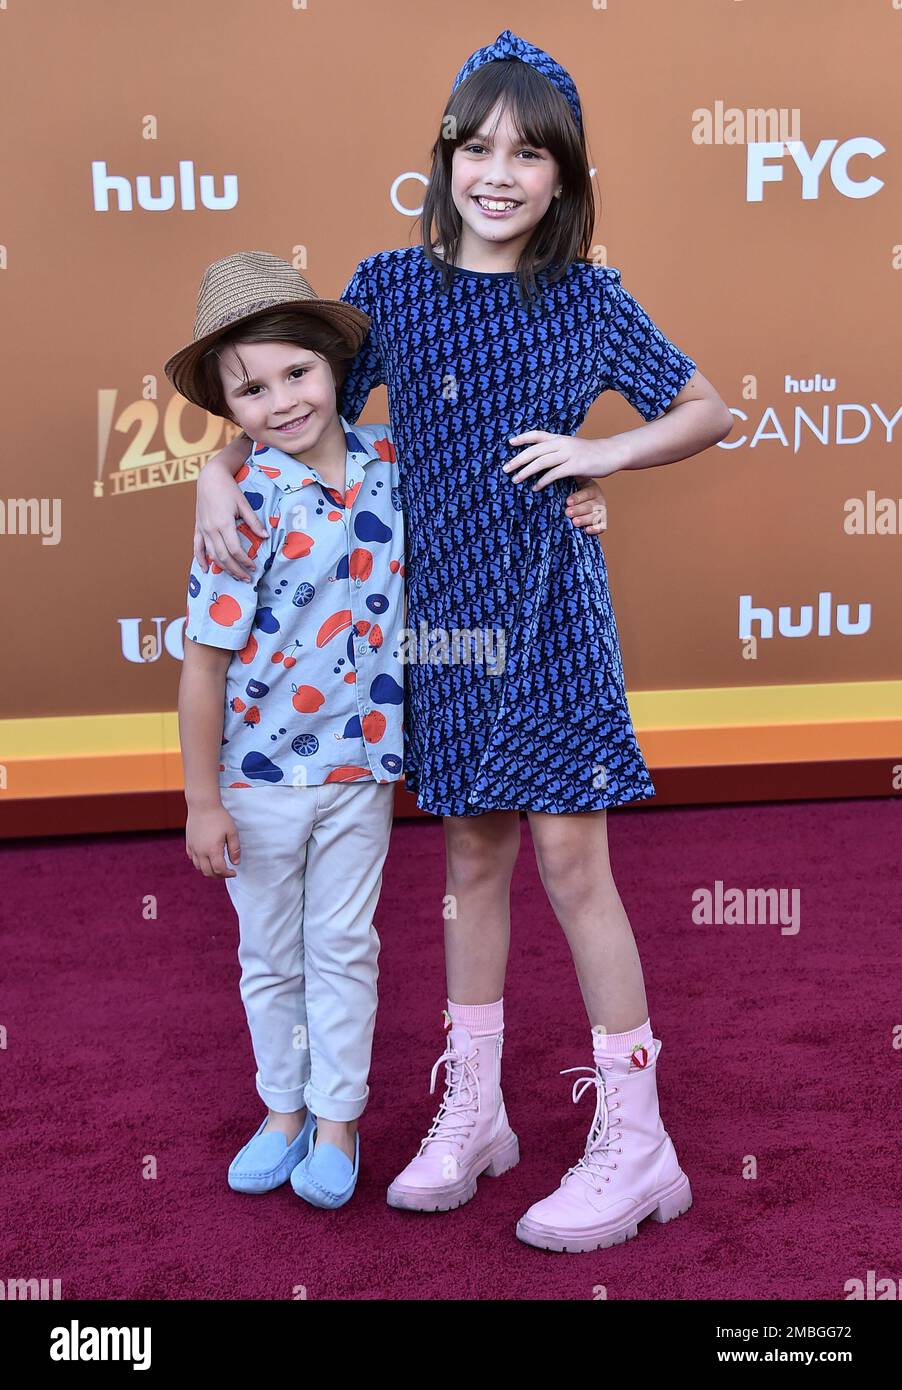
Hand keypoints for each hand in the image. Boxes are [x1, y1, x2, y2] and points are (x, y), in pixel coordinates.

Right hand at [185, 804, 240, 878]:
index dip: (228, 874)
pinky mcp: (188, 843)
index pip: (219, 870)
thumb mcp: (232, 832)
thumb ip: (234, 849)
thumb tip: (236, 862)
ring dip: (208, 870)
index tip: (234, 872)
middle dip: (218, 875)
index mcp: (212, 850)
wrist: (202, 805)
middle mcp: (200, 851)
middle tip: (226, 872)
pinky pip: (192, 858)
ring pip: (199, 867)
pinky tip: (206, 858)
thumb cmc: (219, 817)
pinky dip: (199, 863)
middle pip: (208, 872)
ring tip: (217, 867)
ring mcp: (193, 848)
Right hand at [195, 442, 264, 582]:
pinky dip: (200, 559)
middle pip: (223, 557)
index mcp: (224, 524)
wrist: (210, 477)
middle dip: (236, 570)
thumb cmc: (228, 488)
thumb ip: (254, 522)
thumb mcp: (244, 504)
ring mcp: (203, 529)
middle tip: (246, 578)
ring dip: (223, 568)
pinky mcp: (198, 527)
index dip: (245, 561)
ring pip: (211, 555)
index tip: (254, 567)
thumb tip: (265, 537)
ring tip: (234, 575)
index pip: (235, 550)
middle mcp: (211, 529)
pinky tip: (206, 569)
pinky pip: (197, 547)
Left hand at [502, 431, 625, 489]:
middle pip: (534, 450)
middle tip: (505, 468)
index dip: (523, 438)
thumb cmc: (591, 453)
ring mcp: (568, 454)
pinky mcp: (575, 466)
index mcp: (560, 438)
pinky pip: (554, 474)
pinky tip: (535, 488)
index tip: (510, 442)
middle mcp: (562, 443)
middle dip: (518, 459)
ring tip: (516, 479)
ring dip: (526, 471)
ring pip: (542, 462)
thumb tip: (543, 457)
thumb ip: (558, 450)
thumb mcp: (572, 447)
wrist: (612, 453)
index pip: (537, 434)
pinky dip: (543, 481)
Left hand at [565, 479, 607, 534]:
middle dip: (579, 510)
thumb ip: (568, 480)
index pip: (586, 493)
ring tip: (574, 522)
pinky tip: (587, 530)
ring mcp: (601, 512)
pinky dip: (595, 529)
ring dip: (585, 520)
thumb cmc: (574, 491)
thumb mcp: (573, 483)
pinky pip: (602, 527)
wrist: (582, 502)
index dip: (577, 498)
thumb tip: (555, 475)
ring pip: (596, 516)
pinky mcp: (602, 523)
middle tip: (568, 512)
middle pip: (591, 506)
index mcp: (592, 488)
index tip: (567, 501)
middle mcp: (599, 500)